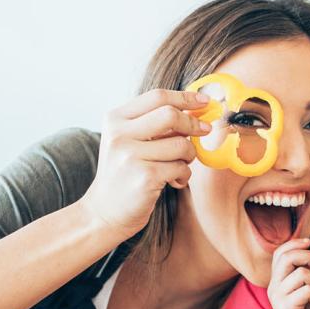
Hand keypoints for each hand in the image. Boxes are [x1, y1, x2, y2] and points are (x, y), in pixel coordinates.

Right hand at [80, 89, 212, 240]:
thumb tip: (194, 110)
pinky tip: (173, 182)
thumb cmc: (124, 174)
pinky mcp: (145, 177)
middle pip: (170, 114)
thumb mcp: (128, 141)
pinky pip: (181, 168)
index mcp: (115, 119)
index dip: (186, 97)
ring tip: (180, 165)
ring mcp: (130, 156)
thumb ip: (152, 124)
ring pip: (181, 144)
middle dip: (193, 124)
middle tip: (204, 131)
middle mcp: (119, 134)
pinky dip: (184, 175)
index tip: (205, 101)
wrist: (104, 212)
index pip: (157, 97)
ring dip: (189, 155)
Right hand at [266, 238, 309, 308]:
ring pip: (302, 273)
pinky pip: (307, 290)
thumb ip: (304, 273)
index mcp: (277, 281)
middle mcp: (274, 287)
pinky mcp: (286, 308)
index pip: (279, 253)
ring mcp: (278, 297)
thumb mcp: (306, 290)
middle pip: (287, 257)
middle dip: (308, 256)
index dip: (295, 243)